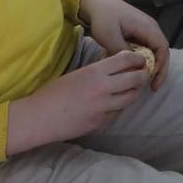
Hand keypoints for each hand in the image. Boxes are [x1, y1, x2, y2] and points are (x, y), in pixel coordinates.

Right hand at [6, 49, 151, 150]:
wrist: (39, 117)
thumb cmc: (53, 93)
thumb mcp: (78, 73)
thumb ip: (99, 71)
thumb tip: (118, 68)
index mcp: (95, 72)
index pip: (126, 60)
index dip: (137, 59)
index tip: (141, 60)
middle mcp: (102, 88)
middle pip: (135, 79)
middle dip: (143, 76)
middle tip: (143, 75)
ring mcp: (103, 107)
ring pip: (131, 98)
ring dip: (134, 92)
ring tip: (133, 89)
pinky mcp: (100, 123)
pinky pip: (117, 113)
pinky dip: (119, 107)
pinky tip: (115, 104)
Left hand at [78, 0, 168, 90]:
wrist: (96, 2)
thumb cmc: (103, 17)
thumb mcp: (110, 36)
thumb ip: (122, 51)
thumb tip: (132, 67)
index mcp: (147, 27)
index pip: (162, 48)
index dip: (160, 66)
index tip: (152, 80)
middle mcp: (150, 28)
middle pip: (162, 51)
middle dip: (159, 70)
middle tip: (153, 88)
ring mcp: (144, 30)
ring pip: (155, 52)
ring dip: (152, 67)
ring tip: (145, 83)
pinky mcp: (137, 33)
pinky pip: (146, 49)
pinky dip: (144, 62)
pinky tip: (136, 71)